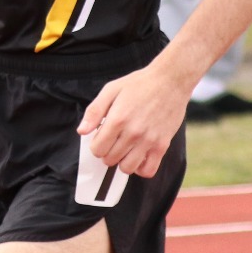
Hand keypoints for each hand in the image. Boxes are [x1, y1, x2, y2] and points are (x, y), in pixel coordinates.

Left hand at [77, 63, 186, 178]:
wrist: (170, 81)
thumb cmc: (139, 84)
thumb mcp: (111, 90)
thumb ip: (94, 111)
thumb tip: (82, 131)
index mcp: (117, 119)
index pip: (97, 149)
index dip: (95, 145)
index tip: (100, 138)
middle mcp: (133, 133)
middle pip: (110, 160)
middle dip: (106, 153)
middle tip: (112, 141)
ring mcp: (149, 141)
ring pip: (127, 168)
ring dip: (121, 162)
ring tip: (124, 149)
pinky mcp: (162, 145)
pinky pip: (148, 170)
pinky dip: (140, 169)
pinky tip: (138, 156)